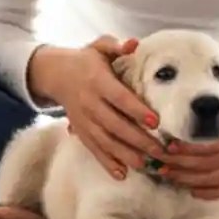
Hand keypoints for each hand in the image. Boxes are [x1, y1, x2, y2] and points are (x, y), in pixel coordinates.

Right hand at [49, 36, 167, 179]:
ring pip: (106, 142)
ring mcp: (84, 120)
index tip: (156, 121)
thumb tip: (133, 43)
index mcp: (97, 81)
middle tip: (162, 150)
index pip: (119, 98)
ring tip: (149, 166)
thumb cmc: (86, 60)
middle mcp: (90, 103)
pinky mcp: (81, 132)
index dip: (136, 110)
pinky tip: (122, 175)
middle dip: (139, 140)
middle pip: (115, 125)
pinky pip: (94, 150)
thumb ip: (116, 45)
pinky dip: (107, 163)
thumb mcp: (99, 47)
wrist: (56, 75)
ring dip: (127, 155)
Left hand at [160, 78, 218, 199]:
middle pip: (211, 166)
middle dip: (183, 165)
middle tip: (160, 159)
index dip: (193, 148)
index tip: (172, 144)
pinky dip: (208, 192)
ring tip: (166, 173)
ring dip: (189, 179)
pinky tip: (189, 189)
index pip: (217, 146)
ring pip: (216, 180)